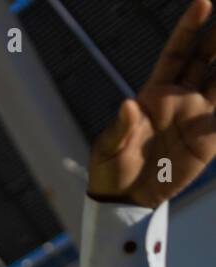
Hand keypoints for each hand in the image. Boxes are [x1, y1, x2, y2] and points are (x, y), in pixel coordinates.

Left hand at [87, 0, 215, 207]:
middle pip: (207, 59)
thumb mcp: (108, 149)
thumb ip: (120, 128)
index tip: (204, 3)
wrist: (125, 199)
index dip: (190, 28)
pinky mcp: (209, 139)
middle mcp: (181, 99)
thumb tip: (128, 105)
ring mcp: (198, 116)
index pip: (177, 53)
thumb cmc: (110, 169)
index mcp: (155, 93)